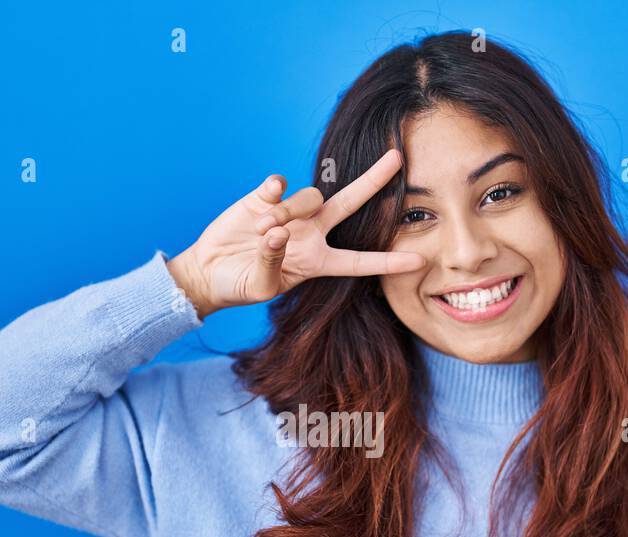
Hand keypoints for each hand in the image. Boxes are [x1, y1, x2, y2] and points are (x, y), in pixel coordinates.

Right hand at [167, 149, 425, 318]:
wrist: (209, 271)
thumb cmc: (240, 285)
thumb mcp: (261, 287)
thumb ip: (272, 262)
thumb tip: (277, 232)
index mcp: (317, 261)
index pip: (360, 261)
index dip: (388, 262)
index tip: (419, 261)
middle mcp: (311, 233)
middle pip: (350, 204)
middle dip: (374, 181)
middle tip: (397, 158)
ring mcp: (290, 213)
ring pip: (308, 196)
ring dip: (290, 211)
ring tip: (262, 231)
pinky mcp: (265, 198)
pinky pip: (281, 184)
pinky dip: (276, 190)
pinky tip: (267, 199)